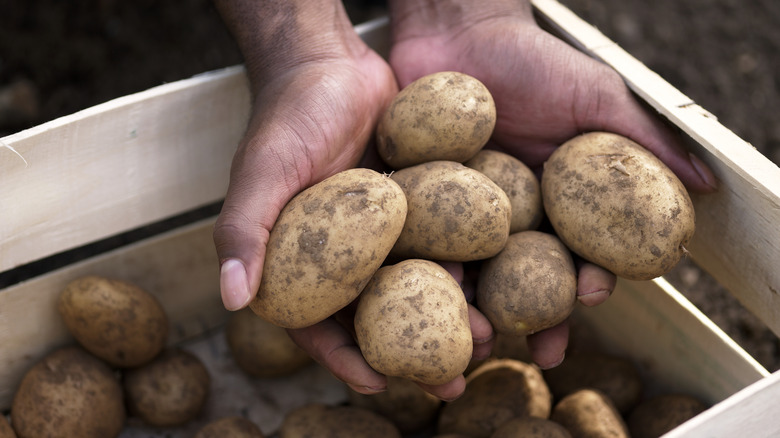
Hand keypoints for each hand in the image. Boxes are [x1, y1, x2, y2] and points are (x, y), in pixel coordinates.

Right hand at [212, 0, 491, 400]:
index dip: (345, 360)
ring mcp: (378, 234)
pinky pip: (437, 245)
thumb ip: (243, 230)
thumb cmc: (288, 115)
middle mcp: (339, 255)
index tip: (381, 385)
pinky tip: (492, 284)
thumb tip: (231, 300)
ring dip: (446, 317)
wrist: (332, 62)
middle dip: (411, 354)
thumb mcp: (262, 170)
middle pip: (375, 317)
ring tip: (485, 339)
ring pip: (413, 288)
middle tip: (451, 382)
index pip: (315, 325)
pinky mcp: (411, 208)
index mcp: (294, 260)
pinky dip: (461, 266)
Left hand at [387, 0, 716, 367]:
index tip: (593, 293)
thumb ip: (644, 141)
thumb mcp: (596, 96)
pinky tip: (433, 290)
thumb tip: (704, 187)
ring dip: (482, 308)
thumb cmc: (534, 60)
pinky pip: (424, 241)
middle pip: (527, 279)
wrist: (459, 29)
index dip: (589, 278)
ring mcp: (463, 214)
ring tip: (482, 336)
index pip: (580, 252)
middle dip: (538, 318)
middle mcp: (513, 216)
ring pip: (476, 272)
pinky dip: (428, 269)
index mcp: (559, 202)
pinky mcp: (420, 203)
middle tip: (541, 350)